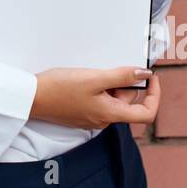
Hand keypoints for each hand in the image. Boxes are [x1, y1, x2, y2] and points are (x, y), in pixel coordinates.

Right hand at [29, 66, 160, 128]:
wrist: (32, 98)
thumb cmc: (60, 88)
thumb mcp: (94, 78)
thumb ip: (122, 76)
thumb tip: (145, 74)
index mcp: (111, 114)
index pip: (146, 113)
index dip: (154, 95)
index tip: (150, 77)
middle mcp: (104, 120)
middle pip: (127, 102)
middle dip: (123, 82)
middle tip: (108, 67)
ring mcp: (92, 117)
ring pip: (112, 98)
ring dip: (109, 83)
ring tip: (92, 71)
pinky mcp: (82, 112)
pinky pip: (99, 99)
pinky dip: (98, 87)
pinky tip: (84, 78)